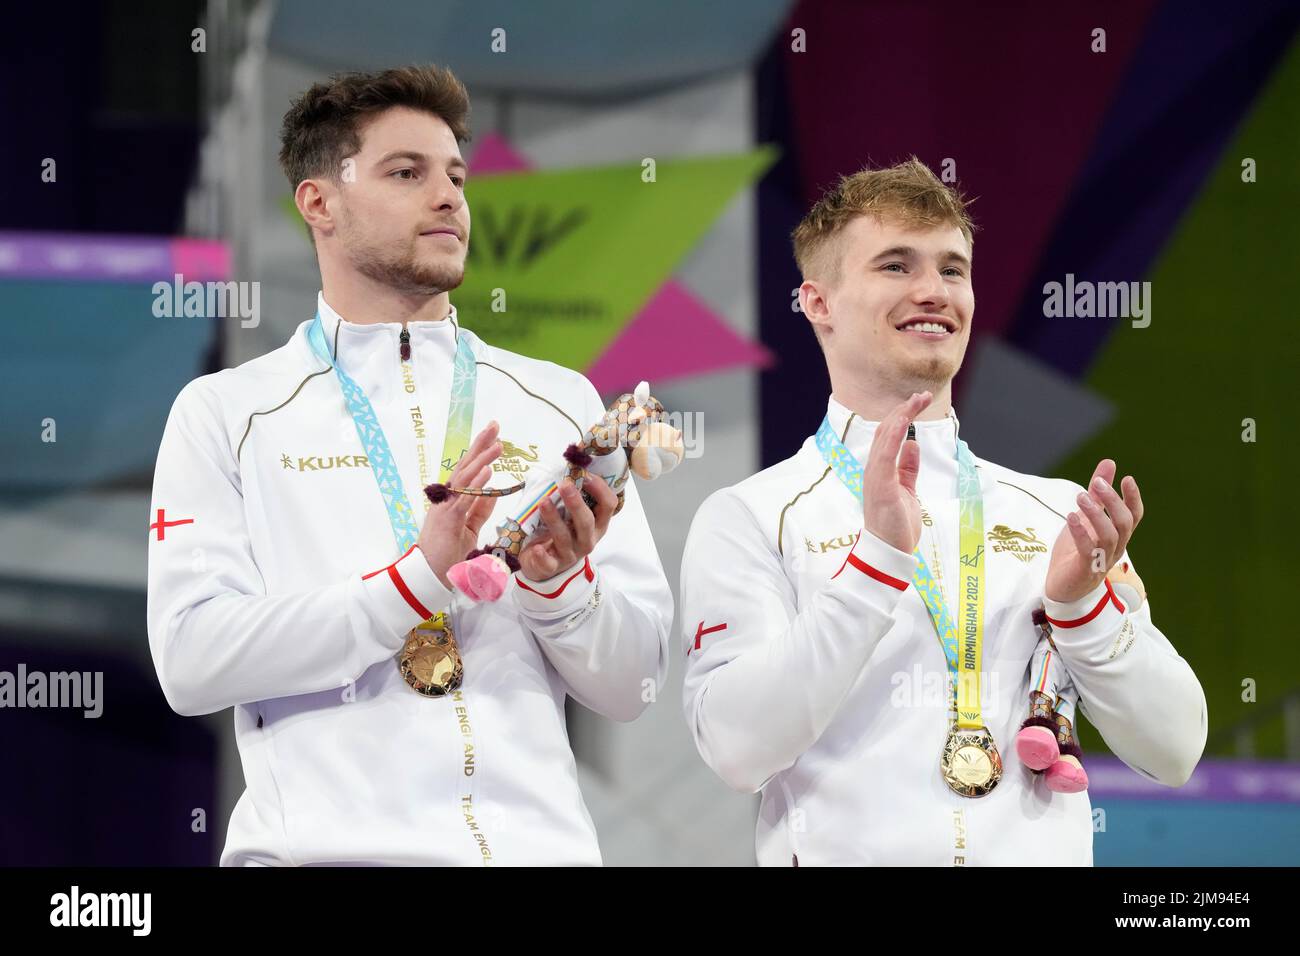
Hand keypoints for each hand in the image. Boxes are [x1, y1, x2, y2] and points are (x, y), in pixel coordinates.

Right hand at [418, 422, 501, 587]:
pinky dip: (476, 484)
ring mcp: (446, 506)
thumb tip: (493, 491)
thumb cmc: (447, 551)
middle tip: (495, 426)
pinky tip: (487, 471)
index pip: (469, 469)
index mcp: (453, 498)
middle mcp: (447, 497)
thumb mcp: (469, 528)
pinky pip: (464, 499)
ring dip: (482, 460)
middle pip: (466, 466)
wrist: (429, 573)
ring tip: (497, 445)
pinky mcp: (447, 519)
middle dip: (481, 445)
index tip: (495, 436)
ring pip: (466, 478)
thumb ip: (480, 510)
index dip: (481, 451)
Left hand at [518, 473, 617, 580]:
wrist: (545, 566)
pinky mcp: (552, 567)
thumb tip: (565, 468)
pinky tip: (537, 548)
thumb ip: (570, 496)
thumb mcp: (570, 516)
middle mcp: (587, 539)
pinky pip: (549, 562)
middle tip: (565, 485)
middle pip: (587, 522)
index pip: (608, 506)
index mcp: (596, 525)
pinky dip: (543, 555)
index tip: (585, 475)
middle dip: (576, 503)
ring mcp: (570, 554)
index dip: (600, 489)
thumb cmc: (560, 533)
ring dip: (554, 519)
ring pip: (564, 537)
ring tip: (543, 503)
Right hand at [862, 391, 931, 553]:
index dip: (901, 417)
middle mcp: (874, 470)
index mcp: (880, 471)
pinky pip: (886, 455)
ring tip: (917, 400)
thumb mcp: (907, 491)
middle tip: (922, 395)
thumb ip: (908, 468)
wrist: (889, 552)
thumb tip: (913, 445)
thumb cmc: (896, 526)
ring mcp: (875, 477)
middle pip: (885, 431)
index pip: (887, 436)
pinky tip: (903, 420)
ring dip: (901, 416)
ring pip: (885, 437)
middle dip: (904, 411)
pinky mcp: (881, 485)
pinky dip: (894, 434)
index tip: (918, 403)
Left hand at [1045, 459, 1144, 603]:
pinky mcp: (1085, 570)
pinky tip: (1071, 516)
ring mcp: (1101, 560)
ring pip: (1109, 536)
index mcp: (1117, 536)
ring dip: (1096, 514)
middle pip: (1123, 523)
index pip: (1134, 516)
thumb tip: (1109, 463)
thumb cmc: (1076, 552)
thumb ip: (1096, 494)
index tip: (1127, 478)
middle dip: (1112, 501)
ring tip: (1080, 496)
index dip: (1133, 498)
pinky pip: (1088, 550)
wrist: (1062, 589)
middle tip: (1096, 483)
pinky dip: (1081, 532)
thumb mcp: (1085, 518)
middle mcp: (1114, 548)